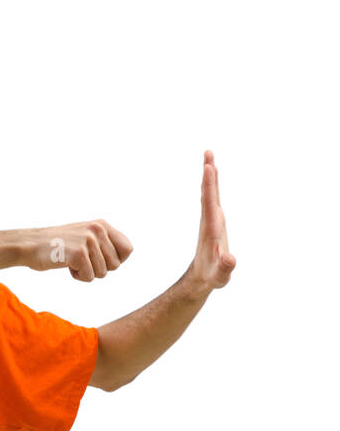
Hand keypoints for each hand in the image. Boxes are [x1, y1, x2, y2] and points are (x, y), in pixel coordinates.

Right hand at [26, 220, 133, 279]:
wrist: (30, 244)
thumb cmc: (57, 245)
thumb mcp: (85, 236)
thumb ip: (104, 242)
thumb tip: (124, 255)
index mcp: (102, 225)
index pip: (127, 250)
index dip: (116, 261)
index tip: (99, 261)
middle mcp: (98, 230)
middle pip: (115, 265)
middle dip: (98, 269)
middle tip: (80, 260)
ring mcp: (89, 240)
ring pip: (102, 273)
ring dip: (86, 273)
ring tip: (71, 261)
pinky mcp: (79, 253)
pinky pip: (89, 277)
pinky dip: (77, 277)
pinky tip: (66, 265)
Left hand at [190, 150, 235, 291]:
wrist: (202, 276)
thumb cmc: (213, 276)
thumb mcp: (221, 275)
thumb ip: (225, 266)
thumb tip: (229, 259)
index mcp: (210, 229)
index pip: (209, 203)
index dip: (210, 186)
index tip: (209, 168)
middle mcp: (208, 220)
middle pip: (207, 193)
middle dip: (208, 174)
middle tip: (207, 153)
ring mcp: (210, 219)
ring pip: (209, 193)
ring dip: (209, 175)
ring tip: (209, 156)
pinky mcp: (213, 220)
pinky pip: (212, 197)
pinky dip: (213, 183)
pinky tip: (213, 172)